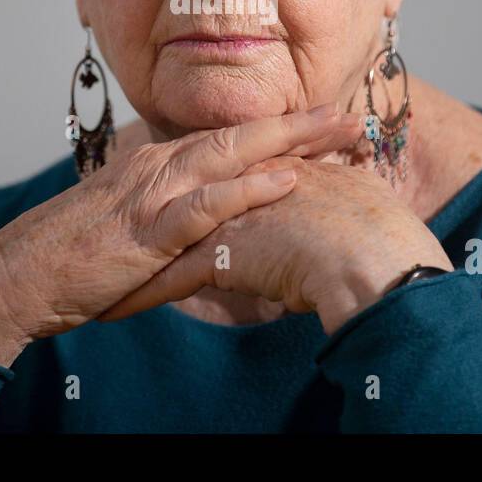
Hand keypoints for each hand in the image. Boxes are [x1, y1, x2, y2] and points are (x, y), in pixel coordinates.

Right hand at [0, 105, 362, 365]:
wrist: (17, 277)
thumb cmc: (72, 258)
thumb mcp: (128, 226)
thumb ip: (170, 216)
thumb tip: (212, 221)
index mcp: (155, 163)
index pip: (229, 138)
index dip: (281, 130)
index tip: (327, 124)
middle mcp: (158, 165)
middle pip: (241, 135)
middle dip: (301, 123)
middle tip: (354, 113)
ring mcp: (152, 193)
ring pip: (231, 155)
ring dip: (290, 141)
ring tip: (339, 132)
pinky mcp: (146, 229)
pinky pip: (206, 204)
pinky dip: (248, 188)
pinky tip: (287, 180)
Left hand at [96, 156, 452, 335]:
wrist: (378, 255)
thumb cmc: (380, 238)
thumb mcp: (351, 210)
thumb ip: (329, 208)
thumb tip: (331, 216)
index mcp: (274, 170)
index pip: (219, 178)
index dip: (193, 191)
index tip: (168, 201)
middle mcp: (245, 185)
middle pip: (183, 198)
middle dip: (148, 216)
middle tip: (115, 230)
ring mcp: (230, 216)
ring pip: (166, 237)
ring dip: (132, 257)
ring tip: (101, 271)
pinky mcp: (221, 253)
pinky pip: (169, 279)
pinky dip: (139, 296)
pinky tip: (111, 311)